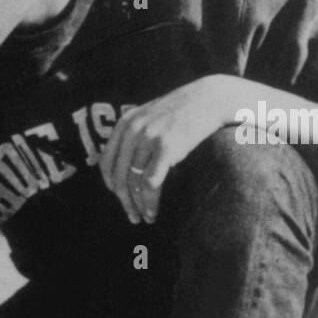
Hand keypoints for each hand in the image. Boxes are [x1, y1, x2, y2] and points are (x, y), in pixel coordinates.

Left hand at [99, 74, 246, 223]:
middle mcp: (132, 130)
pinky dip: (150, 202)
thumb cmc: (183, 112)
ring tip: (146, 218)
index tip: (120, 198)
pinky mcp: (166, 147)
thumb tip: (125, 166)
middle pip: (118, 176)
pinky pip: (150, 183)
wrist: (211, 98)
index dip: (111, 185)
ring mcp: (147, 138)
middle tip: (133, 218)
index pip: (106, 163)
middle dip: (124, 202)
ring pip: (133, 182)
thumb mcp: (151, 117)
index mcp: (125, 124)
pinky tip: (154, 212)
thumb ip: (134, 135)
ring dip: (138, 206)